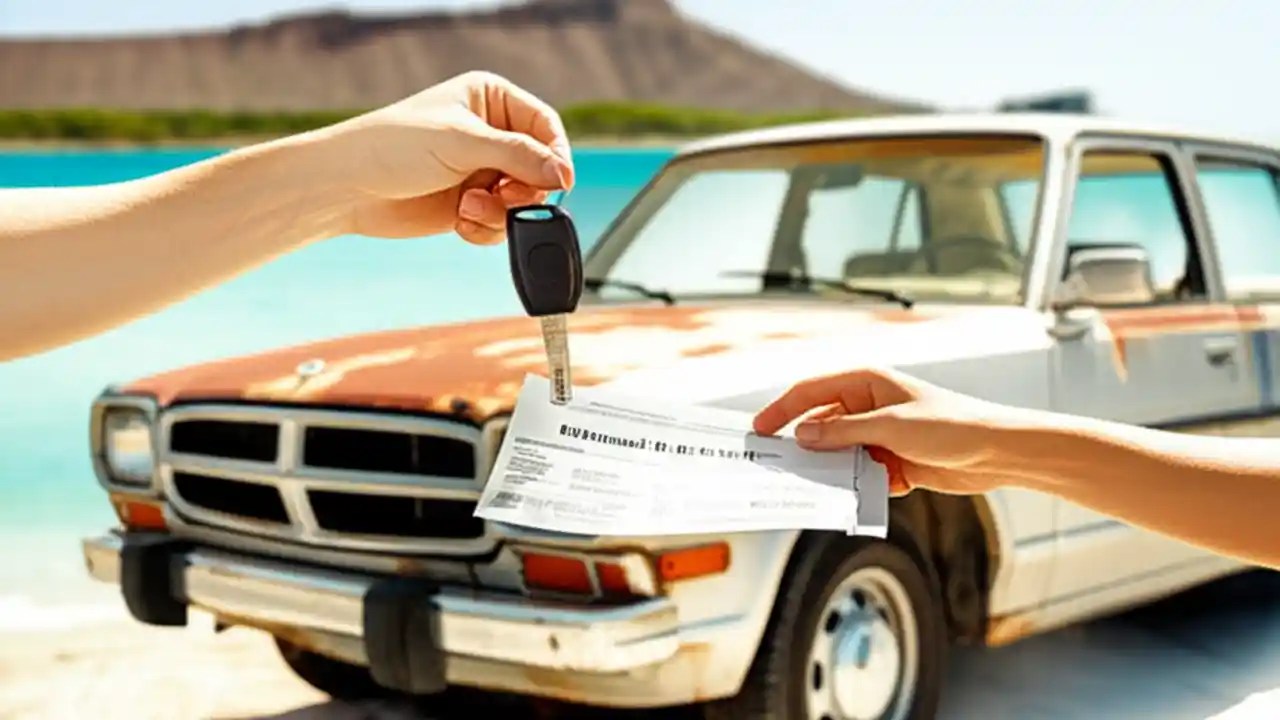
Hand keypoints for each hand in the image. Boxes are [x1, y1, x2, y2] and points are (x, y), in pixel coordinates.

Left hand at [322, 71, 574, 244]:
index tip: (560, 179)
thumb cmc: (393, 146)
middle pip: (540, 168)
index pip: (545, 125)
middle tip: (503, 195)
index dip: (557, 153)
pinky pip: (501, 223)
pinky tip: (460, 219)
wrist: (348, 187)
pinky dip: (486, 227)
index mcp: (490, 99)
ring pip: (522, 200)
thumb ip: (519, 156)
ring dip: (501, 211)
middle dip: (524, 188)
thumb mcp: (463, 142)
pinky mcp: (470, 205)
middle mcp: (490, 134)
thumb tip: (563, 172)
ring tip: (470, 207)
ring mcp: (481, 171)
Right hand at [752, 367, 1029, 495]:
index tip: (758, 431)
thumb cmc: (952, 425)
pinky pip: (859, 474)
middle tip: (778, 466)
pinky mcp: (891, 462)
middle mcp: (868, 406)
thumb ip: (843, 431)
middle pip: (820, 425)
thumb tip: (802, 435)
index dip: (782, 410)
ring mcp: (878, 435)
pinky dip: (855, 485)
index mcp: (865, 383)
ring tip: (815, 485)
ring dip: (831, 469)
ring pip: (838, 453)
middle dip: (803, 446)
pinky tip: (855, 495)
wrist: (996, 452)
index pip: (810, 392)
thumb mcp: (890, 426)